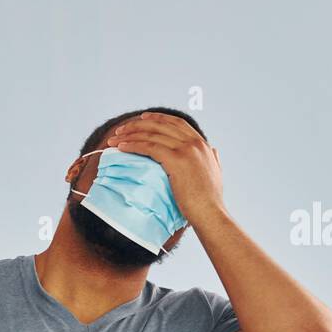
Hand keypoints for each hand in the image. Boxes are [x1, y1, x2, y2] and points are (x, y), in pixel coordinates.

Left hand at [108, 112, 224, 225]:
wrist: (211, 213)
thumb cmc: (210, 200)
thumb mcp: (215, 173)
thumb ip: (212, 159)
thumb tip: (212, 150)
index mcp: (202, 144)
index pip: (177, 123)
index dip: (158, 118)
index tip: (142, 118)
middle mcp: (194, 143)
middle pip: (161, 125)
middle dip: (138, 125)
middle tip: (122, 128)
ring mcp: (186, 150)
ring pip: (152, 134)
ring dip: (130, 135)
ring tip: (115, 139)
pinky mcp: (176, 160)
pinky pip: (149, 147)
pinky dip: (133, 145)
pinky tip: (122, 147)